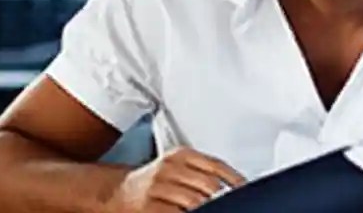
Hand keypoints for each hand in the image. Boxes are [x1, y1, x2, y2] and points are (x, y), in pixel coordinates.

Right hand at [107, 147, 245, 211]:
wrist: (116, 191)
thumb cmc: (153, 181)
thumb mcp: (177, 167)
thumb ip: (202, 171)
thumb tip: (234, 185)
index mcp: (180, 156)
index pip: (215, 165)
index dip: (234, 179)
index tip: (246, 190)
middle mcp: (169, 169)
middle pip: (208, 185)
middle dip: (223, 199)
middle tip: (233, 205)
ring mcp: (158, 188)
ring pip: (195, 202)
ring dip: (209, 209)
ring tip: (218, 211)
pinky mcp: (148, 207)